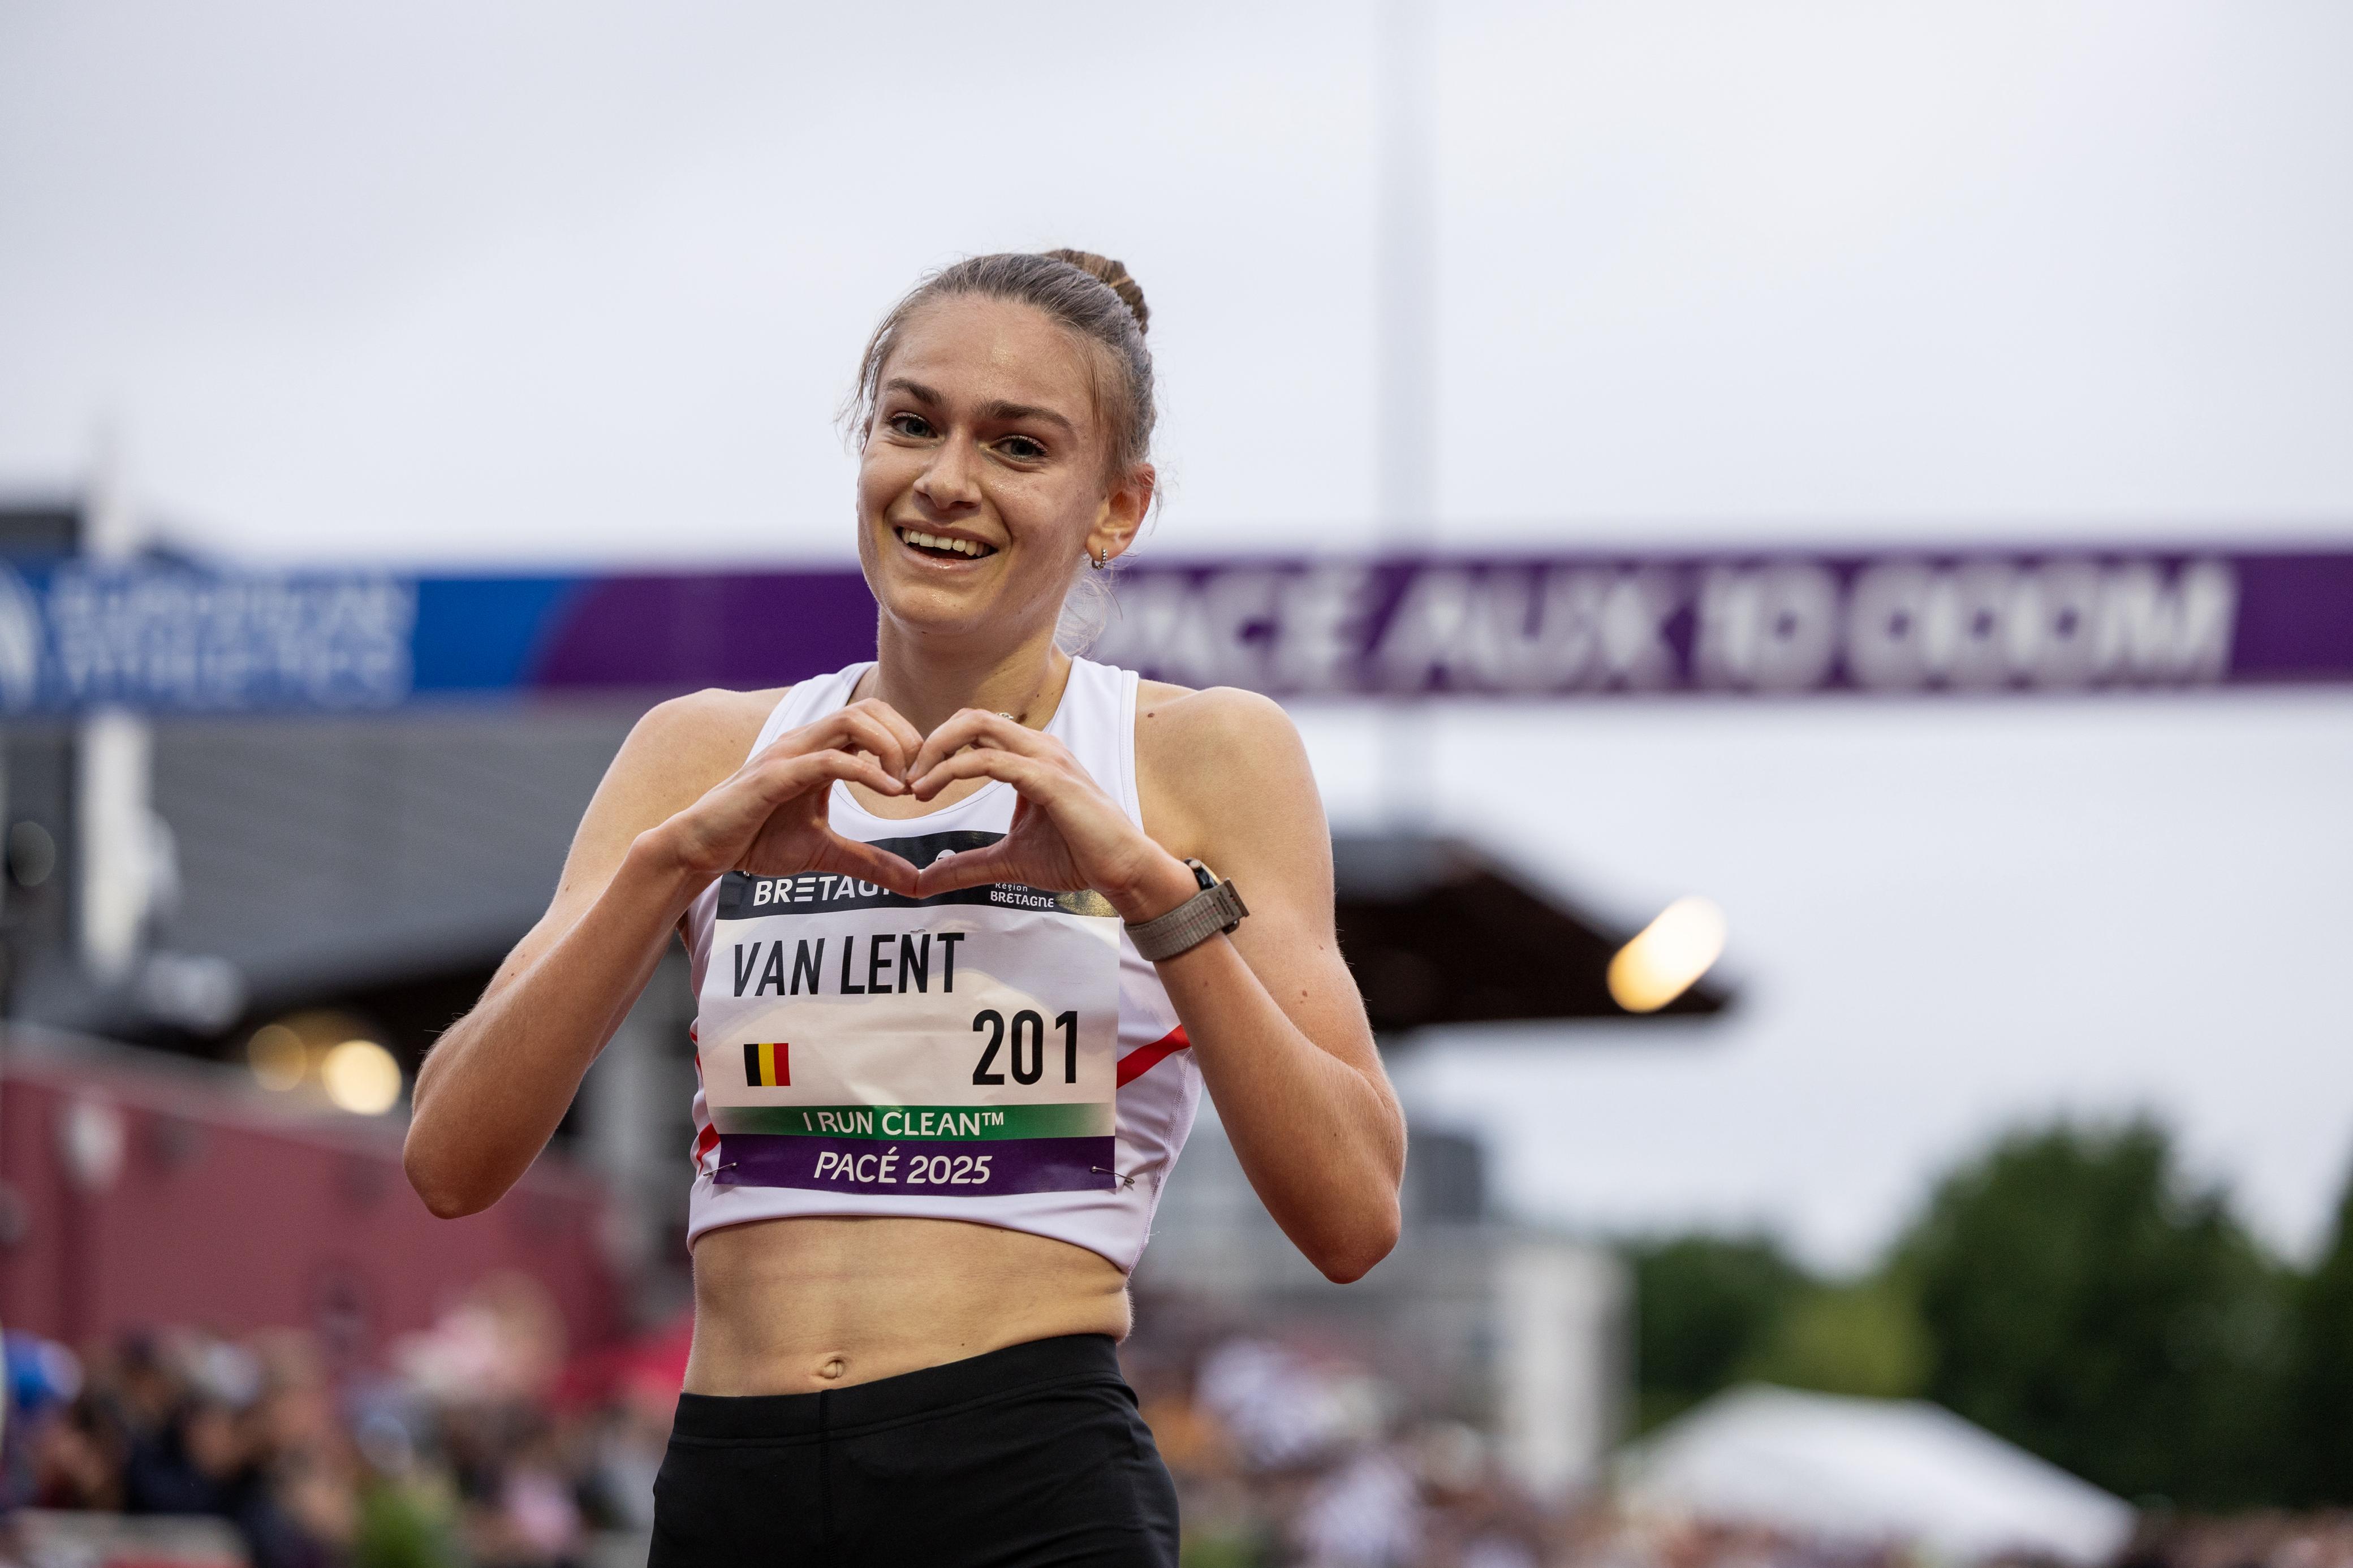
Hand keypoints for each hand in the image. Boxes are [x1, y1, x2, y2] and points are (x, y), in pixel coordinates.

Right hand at [651, 698, 924, 895]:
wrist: (702, 849)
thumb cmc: (756, 841)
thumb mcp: (825, 853)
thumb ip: (870, 862)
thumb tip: (915, 881)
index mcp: (818, 750)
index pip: (874, 718)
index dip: (907, 741)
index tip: (923, 782)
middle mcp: (805, 742)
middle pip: (870, 708)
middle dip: (907, 737)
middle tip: (922, 779)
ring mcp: (789, 754)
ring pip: (852, 721)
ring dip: (891, 747)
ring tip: (906, 784)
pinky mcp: (774, 775)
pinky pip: (828, 759)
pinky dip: (866, 771)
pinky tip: (891, 792)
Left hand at [906, 710, 1191, 919]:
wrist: (1122, 869)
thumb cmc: (1077, 857)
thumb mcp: (1008, 860)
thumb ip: (966, 864)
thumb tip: (924, 880)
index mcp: (1030, 757)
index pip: (975, 731)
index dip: (938, 750)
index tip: (913, 786)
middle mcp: (1037, 747)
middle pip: (971, 718)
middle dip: (930, 741)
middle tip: (906, 778)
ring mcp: (1044, 758)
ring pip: (976, 727)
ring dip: (935, 751)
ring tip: (913, 785)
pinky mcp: (1048, 778)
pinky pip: (990, 761)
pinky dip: (953, 770)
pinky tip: (929, 791)